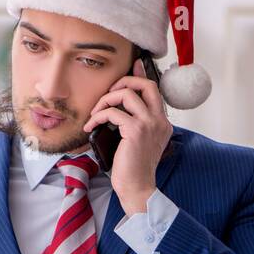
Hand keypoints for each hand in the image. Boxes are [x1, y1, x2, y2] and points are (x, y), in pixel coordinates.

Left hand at [82, 58, 171, 213]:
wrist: (137, 188)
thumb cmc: (133, 169)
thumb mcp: (137, 142)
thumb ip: (134, 122)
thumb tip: (120, 107)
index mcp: (162, 123)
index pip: (153, 90)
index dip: (141, 75)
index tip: (133, 65)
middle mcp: (160, 121)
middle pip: (146, 85)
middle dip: (124, 82)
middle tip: (109, 92)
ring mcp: (149, 125)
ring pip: (127, 94)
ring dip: (106, 99)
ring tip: (95, 113)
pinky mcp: (136, 131)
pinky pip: (113, 113)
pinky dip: (98, 116)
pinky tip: (91, 126)